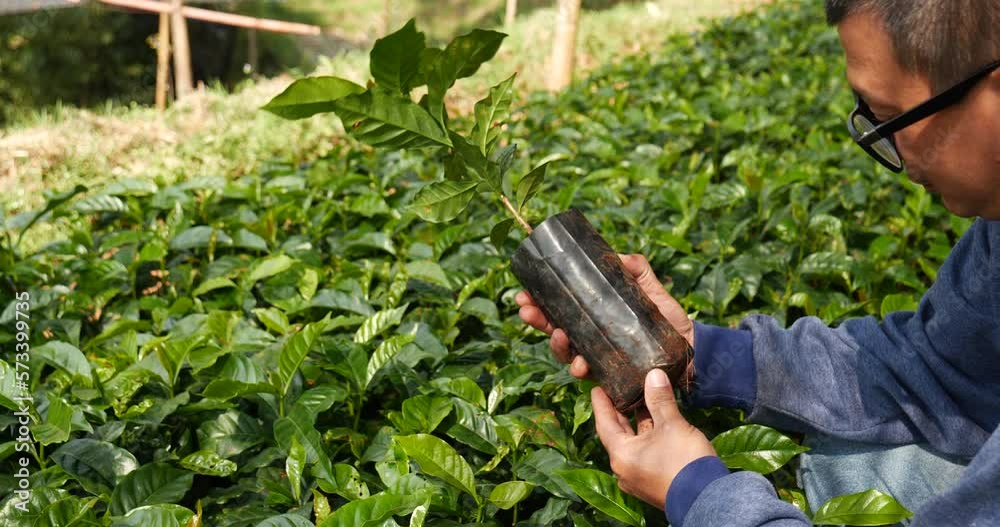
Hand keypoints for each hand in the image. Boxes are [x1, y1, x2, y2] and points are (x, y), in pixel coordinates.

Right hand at [515, 253, 694, 379]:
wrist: (691, 347)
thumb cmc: (668, 317)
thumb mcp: (651, 288)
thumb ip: (637, 269)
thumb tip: (617, 255)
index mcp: (593, 315)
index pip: (559, 308)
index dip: (539, 302)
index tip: (524, 293)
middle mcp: (590, 336)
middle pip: (554, 329)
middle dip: (536, 321)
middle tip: (526, 310)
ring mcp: (598, 356)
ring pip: (566, 352)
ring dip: (556, 344)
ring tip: (558, 334)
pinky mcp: (611, 374)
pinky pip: (589, 374)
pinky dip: (580, 368)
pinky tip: (580, 363)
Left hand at [592, 368, 716, 509]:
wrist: (707, 500)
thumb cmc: (684, 462)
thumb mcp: (672, 425)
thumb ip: (660, 400)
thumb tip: (653, 375)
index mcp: (620, 455)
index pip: (604, 423)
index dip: (601, 403)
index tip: (598, 388)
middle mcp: (624, 468)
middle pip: (617, 434)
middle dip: (619, 412)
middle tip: (618, 390)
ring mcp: (638, 477)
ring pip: (633, 443)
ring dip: (637, 423)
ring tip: (640, 401)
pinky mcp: (653, 481)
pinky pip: (644, 453)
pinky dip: (647, 436)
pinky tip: (657, 423)